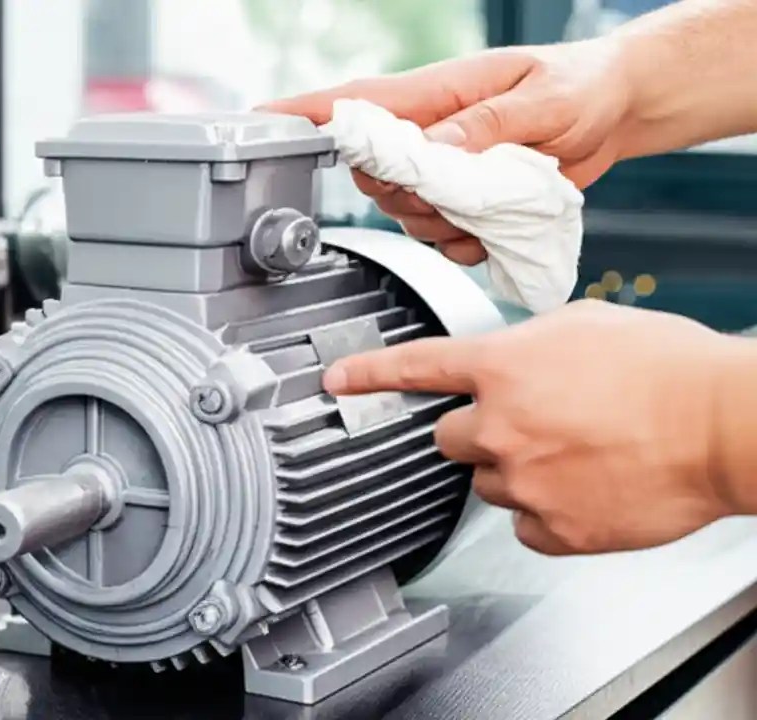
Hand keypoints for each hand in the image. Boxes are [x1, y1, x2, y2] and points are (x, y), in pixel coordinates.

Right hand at [263, 39, 631, 265]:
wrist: (612, 109)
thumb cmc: (578, 85)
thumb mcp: (544, 100)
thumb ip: (488, 125)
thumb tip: (434, 148)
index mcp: (433, 95)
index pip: (355, 104)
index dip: (304, 113)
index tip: (260, 121)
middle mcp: (424, 135)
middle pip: (373, 178)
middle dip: (411, 195)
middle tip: (471, 184)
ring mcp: (439, 172)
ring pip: (405, 216)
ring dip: (447, 222)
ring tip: (500, 198)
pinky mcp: (459, 204)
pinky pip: (441, 242)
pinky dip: (469, 244)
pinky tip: (500, 224)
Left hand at [322, 300, 743, 555]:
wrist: (724, 425)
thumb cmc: (667, 369)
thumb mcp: (584, 324)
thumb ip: (526, 344)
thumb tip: (508, 359)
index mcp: (503, 367)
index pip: (414, 368)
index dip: (368, 374)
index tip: (336, 382)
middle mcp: (501, 426)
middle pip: (447, 437)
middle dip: (478, 430)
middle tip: (532, 423)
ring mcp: (525, 482)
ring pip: (487, 483)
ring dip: (516, 470)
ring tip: (575, 453)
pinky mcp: (555, 529)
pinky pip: (525, 527)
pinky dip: (547, 513)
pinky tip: (585, 487)